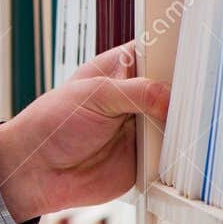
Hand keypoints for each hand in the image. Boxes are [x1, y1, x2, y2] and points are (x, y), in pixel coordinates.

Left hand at [0, 40, 169, 222]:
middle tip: (176, 103)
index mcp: (121, 69)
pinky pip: (175, 153)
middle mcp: (137, 96)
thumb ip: (135, 92)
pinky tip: (168, 153)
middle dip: (180, 95)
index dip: (174, 56)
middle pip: (177, 89)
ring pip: (180, 122)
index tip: (184, 65)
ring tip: (167, 130)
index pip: (159, 52)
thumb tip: (170, 97)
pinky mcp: (150, 156)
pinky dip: (175, 154)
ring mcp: (145, 125)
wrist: (38, 171)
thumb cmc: (50, 124)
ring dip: (178, 127)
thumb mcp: (92, 96)